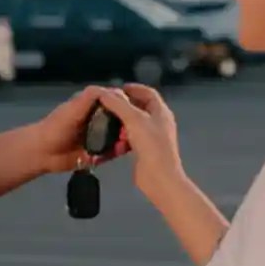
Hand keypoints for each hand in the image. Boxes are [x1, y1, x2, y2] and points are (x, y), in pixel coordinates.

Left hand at [34, 85, 129, 172]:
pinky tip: (124, 148)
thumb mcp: (75, 106)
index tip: (137, 108)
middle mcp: (100, 120)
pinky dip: (121, 149)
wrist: (43, 152)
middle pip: (122, 119)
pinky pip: (115, 151)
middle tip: (138, 126)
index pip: (117, 102)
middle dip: (131, 122)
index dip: (127, 104)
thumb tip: (117, 90)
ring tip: (132, 137)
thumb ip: (92, 96)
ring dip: (128, 136)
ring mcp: (101, 137)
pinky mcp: (100, 153)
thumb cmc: (57, 125)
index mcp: (95, 106)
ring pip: (121, 135)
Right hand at [94, 84, 183, 201]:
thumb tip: (103, 92)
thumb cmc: (150, 145)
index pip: (147, 92)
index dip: (133, 88)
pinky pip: (132, 138)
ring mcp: (153, 137)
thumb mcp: (134, 119)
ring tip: (107, 122)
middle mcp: (158, 122)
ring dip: (121, 122)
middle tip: (107, 105)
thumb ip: (118, 104)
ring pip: (134, 124)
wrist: (159, 177)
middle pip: (140, 107)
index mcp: (161, 111)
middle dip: (124, 106)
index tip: (116, 89)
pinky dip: (122, 137)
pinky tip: (112, 140)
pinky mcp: (145, 150)